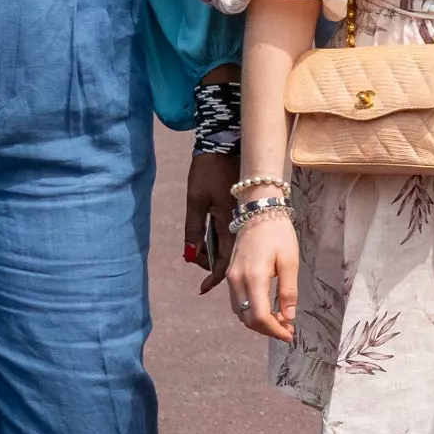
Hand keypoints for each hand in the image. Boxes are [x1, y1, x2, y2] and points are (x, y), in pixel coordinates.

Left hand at [184, 153, 235, 293]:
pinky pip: (233, 235)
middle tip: (195, 259)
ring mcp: (243, 218)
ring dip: (215, 253)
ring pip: (231, 247)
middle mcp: (241, 225)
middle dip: (211, 264)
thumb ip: (193, 230)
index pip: (224, 262)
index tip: (202, 288)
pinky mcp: (242, 211)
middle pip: (229, 257)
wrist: (226, 145)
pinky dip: (221, 241)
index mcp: (229, 223)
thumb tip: (190, 256)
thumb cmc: (208, 171)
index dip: (213, 278)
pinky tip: (210, 237)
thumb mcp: (195, 200)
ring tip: (199, 248)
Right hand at [226, 210, 299, 341]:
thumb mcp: (290, 262)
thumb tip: (289, 317)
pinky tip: (267, 308)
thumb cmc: (278, 233)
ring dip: (258, 321)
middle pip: (247, 319)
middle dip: (267, 329)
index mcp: (253, 277)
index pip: (259, 317)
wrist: (259, 210)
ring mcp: (231, 277)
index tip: (290, 334)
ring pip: (240, 312)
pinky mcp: (230, 273)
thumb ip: (288, 291)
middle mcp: (236, 280)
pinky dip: (250, 310)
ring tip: (280, 320)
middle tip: (287, 330)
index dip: (275, 330)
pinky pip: (237, 301)